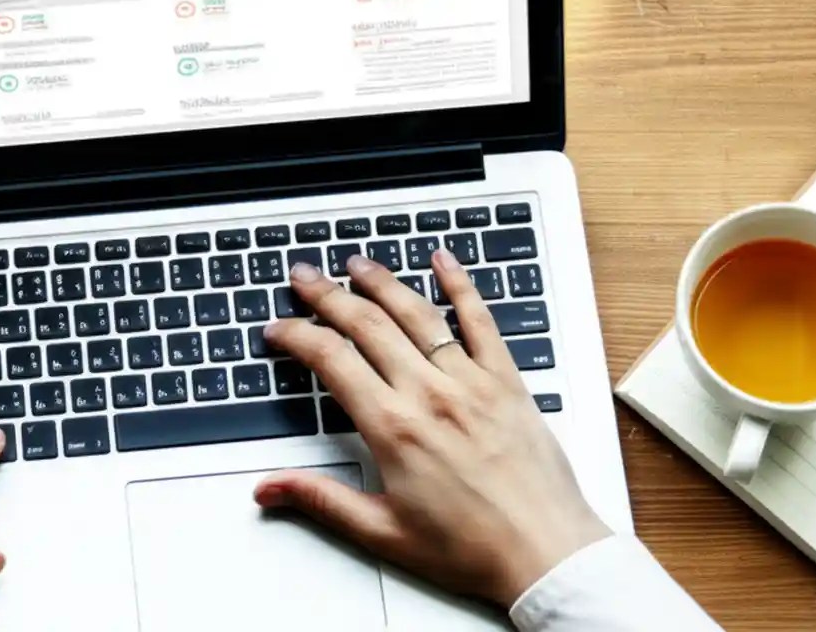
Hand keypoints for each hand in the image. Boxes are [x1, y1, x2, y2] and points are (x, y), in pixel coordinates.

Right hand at [254, 251, 609, 607]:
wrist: (546, 554)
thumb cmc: (471, 549)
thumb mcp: (383, 531)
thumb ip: (321, 500)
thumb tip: (269, 488)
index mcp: (393, 428)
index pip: (331, 361)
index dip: (297, 336)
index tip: (279, 329)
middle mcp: (430, 394)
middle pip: (367, 325)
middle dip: (328, 295)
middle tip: (304, 276)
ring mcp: (471, 382)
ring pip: (417, 314)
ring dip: (382, 283)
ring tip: (356, 264)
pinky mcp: (507, 382)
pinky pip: (481, 321)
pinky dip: (461, 286)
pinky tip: (444, 261)